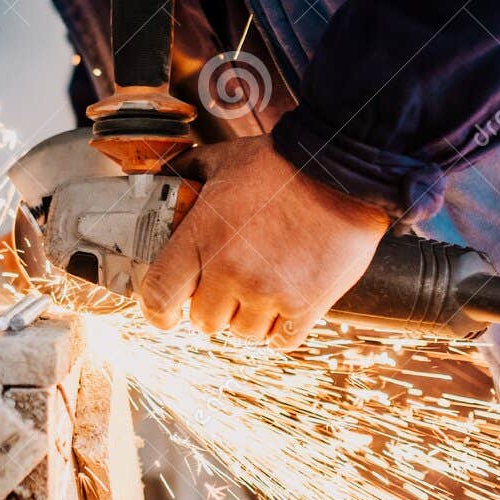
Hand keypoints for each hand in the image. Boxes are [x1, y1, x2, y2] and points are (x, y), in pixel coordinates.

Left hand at [139, 136, 389, 349]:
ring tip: (261, 289)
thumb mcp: (223, 159)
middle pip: (205, 322)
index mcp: (202, 238)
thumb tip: (164, 178)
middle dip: (212, 307)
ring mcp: (270, 293)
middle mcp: (231, 272)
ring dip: (248, 317)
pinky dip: (280, 329)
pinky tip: (284, 306)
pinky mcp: (306, 306)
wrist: (341, 169)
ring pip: (244, 333)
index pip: (160, 296)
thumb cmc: (281, 163)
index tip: (166, 312)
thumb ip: (189, 172)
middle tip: (226, 287)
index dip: (158, 311)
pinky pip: (281, 340)